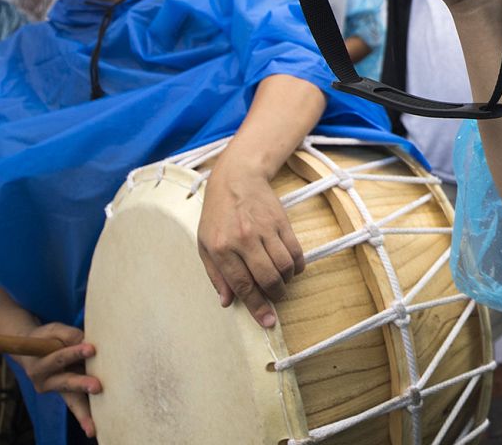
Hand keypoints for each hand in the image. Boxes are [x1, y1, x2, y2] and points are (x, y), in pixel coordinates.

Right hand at [16, 322, 97, 437]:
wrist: (32, 351)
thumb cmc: (47, 338)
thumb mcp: (53, 331)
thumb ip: (68, 335)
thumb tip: (86, 341)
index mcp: (39, 364)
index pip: (59, 357)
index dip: (73, 353)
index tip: (91, 348)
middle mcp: (44, 382)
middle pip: (65, 382)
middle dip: (82, 384)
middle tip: (97, 386)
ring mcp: (56, 391)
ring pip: (71, 401)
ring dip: (83, 413)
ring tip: (92, 427)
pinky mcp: (66, 396)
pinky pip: (76, 406)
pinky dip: (85, 417)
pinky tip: (93, 429)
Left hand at [197, 159, 302, 328]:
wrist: (237, 178)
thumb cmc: (217, 215)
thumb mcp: (204, 244)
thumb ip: (215, 275)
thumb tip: (227, 302)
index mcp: (221, 248)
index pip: (243, 285)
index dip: (257, 307)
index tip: (267, 322)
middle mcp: (243, 240)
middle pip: (267, 278)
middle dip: (274, 296)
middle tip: (275, 299)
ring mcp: (264, 230)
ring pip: (283, 267)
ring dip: (285, 281)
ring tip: (279, 282)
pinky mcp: (281, 222)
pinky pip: (295, 251)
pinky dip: (296, 266)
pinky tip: (290, 269)